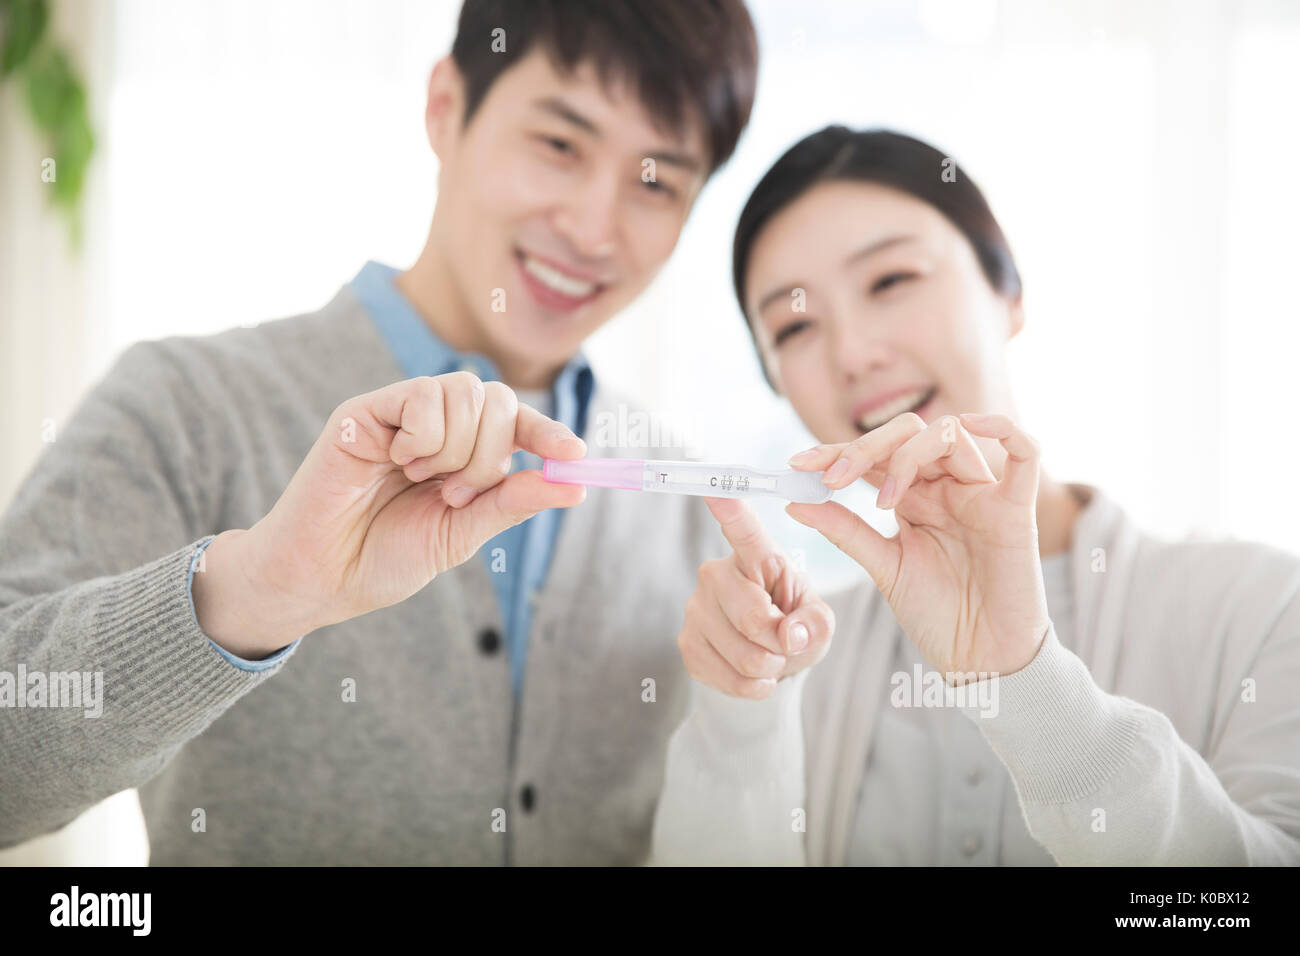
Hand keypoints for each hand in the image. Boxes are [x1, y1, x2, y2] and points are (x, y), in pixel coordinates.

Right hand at [193, 372, 586, 656]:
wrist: (322, 578)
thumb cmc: (384, 557)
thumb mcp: (462, 533)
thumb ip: (513, 502)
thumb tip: (577, 486)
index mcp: (463, 454)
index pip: (517, 422)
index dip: (547, 432)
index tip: (574, 454)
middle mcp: (437, 427)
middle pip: (498, 399)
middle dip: (491, 453)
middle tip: (457, 493)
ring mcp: (402, 414)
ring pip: (465, 393)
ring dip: (456, 449)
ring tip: (420, 482)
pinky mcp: (368, 410)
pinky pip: (423, 395)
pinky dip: (424, 436)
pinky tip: (397, 462)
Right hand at [677, 497, 834, 698]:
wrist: (768, 661)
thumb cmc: (794, 626)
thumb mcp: (818, 622)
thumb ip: (815, 623)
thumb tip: (787, 635)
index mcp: (756, 557)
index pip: (743, 533)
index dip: (731, 512)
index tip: (716, 489)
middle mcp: (717, 574)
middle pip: (752, 619)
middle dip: (780, 645)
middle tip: (785, 644)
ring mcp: (696, 608)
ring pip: (742, 655)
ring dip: (768, 669)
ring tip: (770, 657)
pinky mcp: (686, 643)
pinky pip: (727, 678)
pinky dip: (751, 687)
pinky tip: (753, 675)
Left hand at [785, 412, 1050, 679]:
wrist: (979, 659)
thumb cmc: (937, 614)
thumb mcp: (883, 567)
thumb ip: (845, 531)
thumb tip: (795, 502)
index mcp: (914, 497)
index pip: (874, 455)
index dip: (834, 452)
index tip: (796, 465)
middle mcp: (947, 487)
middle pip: (909, 433)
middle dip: (864, 447)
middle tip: (831, 478)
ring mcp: (982, 494)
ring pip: (951, 434)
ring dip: (907, 455)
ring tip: (884, 501)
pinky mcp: (1016, 510)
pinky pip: (1027, 451)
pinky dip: (1004, 428)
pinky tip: (973, 425)